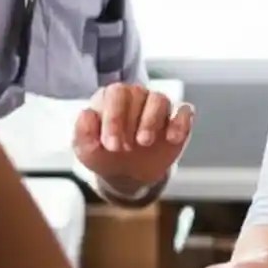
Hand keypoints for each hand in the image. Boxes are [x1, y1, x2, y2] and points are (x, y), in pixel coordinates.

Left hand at [73, 82, 193, 189]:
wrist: (127, 174)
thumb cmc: (105, 155)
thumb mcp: (87, 151)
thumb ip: (82, 133)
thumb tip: (86, 113)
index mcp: (112, 98)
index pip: (116, 93)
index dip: (114, 117)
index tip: (111, 145)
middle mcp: (137, 97)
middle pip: (139, 93)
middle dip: (132, 120)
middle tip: (126, 148)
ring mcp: (158, 107)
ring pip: (160, 99)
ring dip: (152, 120)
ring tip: (144, 142)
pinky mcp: (178, 120)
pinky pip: (185, 111)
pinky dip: (181, 123)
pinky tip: (171, 139)